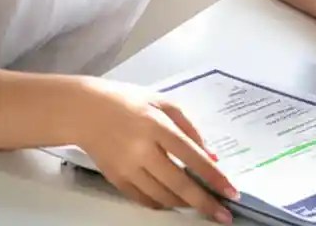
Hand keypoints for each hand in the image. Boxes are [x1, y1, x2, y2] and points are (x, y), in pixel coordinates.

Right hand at [70, 79, 238, 222]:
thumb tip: (211, 156)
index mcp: (156, 125)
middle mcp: (142, 149)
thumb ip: (190, 128)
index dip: (214, 176)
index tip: (231, 191)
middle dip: (205, 202)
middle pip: (179, 183)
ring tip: (200, 204)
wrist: (85, 111)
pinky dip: (162, 204)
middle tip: (223, 215)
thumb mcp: (163, 102)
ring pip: (163, 196)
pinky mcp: (116, 178)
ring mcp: (127, 167)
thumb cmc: (127, 101)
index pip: (192, 156)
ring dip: (185, 204)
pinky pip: (144, 199)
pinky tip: (174, 201)